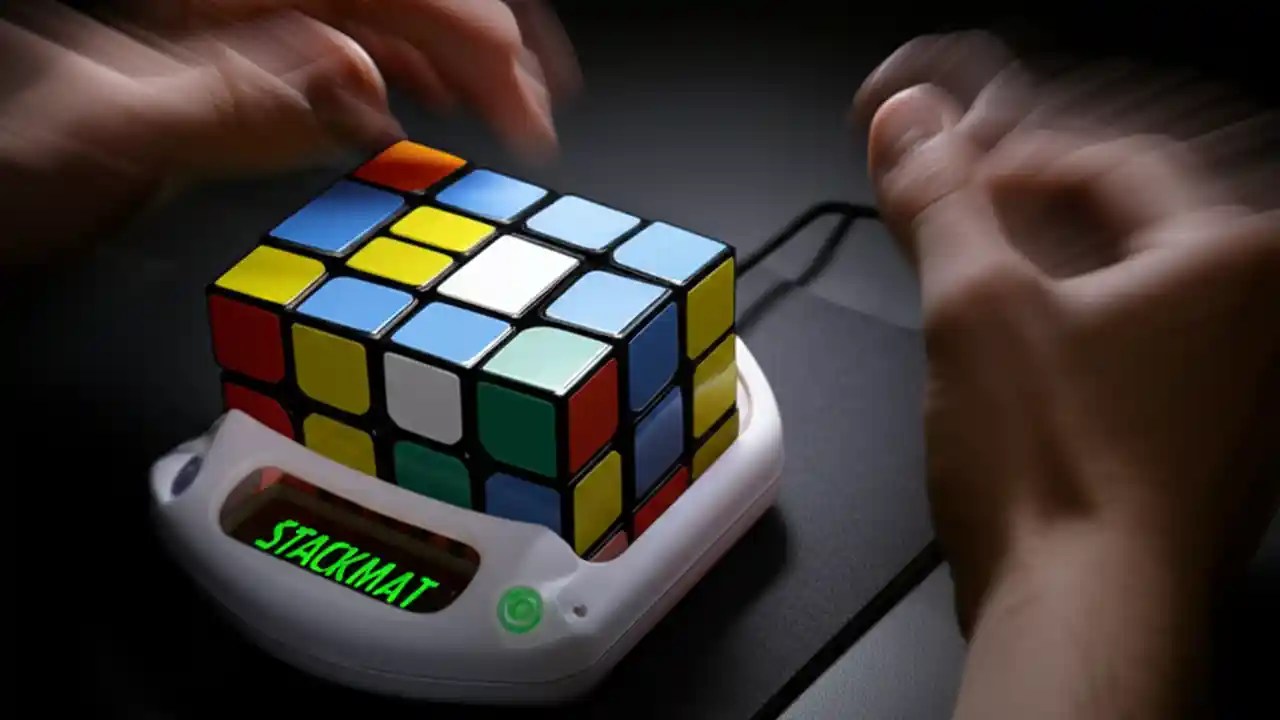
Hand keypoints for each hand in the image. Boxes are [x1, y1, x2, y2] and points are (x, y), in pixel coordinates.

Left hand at [123, 0, 580, 158]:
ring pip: (385, 14)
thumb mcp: (99, 128)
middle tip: (535, 120)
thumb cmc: (8, 141)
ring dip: (455, 63)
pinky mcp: (241, 38)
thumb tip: (356, 94)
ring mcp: (248, 10)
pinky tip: (420, 104)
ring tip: (503, 113)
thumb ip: (226, 103)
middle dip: (485, 52)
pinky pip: (346, 42)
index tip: (526, 104)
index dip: (477, 35)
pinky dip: (398, 76)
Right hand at [855, 32, 1278, 718]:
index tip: (943, 166)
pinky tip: (1008, 333)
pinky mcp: (1201, 435)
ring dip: (1045, 255)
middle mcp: (1260, 314)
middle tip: (955, 190)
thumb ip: (940, 197)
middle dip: (1030, 195)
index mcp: (1238, 256)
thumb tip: (910, 125)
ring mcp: (1238, 381)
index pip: (1112, 157)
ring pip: (1132, 278)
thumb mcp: (974, 307)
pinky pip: (1137, 341)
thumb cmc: (1060, 481)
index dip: (1008, 152)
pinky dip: (1071, 319)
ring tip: (967, 257)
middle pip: (1129, 211)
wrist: (1081, 616)